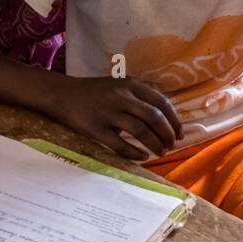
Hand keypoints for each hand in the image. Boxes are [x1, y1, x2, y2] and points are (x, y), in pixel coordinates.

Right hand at [47, 76, 181, 161]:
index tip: (180, 133)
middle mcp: (121, 96)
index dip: (174, 120)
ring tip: (160, 153)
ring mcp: (107, 112)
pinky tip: (142, 157)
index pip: (161, 102)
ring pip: (140, 130)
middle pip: (153, 117)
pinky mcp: (95, 128)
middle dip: (167, 134)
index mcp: (130, 84)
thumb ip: (139, 94)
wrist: (62, 94)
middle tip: (171, 146)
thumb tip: (165, 114)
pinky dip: (134, 152)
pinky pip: (119, 144)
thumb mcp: (119, 84)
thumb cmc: (94, 92)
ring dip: (154, 144)